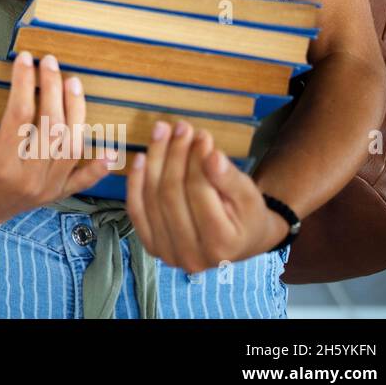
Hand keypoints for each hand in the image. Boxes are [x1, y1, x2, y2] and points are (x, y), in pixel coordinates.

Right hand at [0, 51, 115, 229]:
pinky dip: (99, 167)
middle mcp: (29, 177)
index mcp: (1, 165)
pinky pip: (83, 181)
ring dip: (76, 112)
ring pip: (71, 145)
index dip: (24, 84)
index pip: (19, 116)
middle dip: (52, 89)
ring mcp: (46, 187)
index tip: (24, 60)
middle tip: (49, 62)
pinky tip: (110, 150)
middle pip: (50, 126)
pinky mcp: (56, 193)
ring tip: (72, 82)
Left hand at [126, 121, 290, 272]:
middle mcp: (191, 257)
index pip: (199, 191)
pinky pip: (136, 209)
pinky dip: (136, 181)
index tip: (201, 134)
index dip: (197, 159)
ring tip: (162, 131)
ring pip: (152, 198)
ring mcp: (167, 254)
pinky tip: (142, 157)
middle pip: (172, 194)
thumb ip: (230, 178)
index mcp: (221, 245)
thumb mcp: (249, 195)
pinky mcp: (151, 246)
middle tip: (180, 127)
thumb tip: (212, 155)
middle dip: (174, 154)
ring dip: (155, 160)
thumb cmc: (247, 214)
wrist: (239, 239)